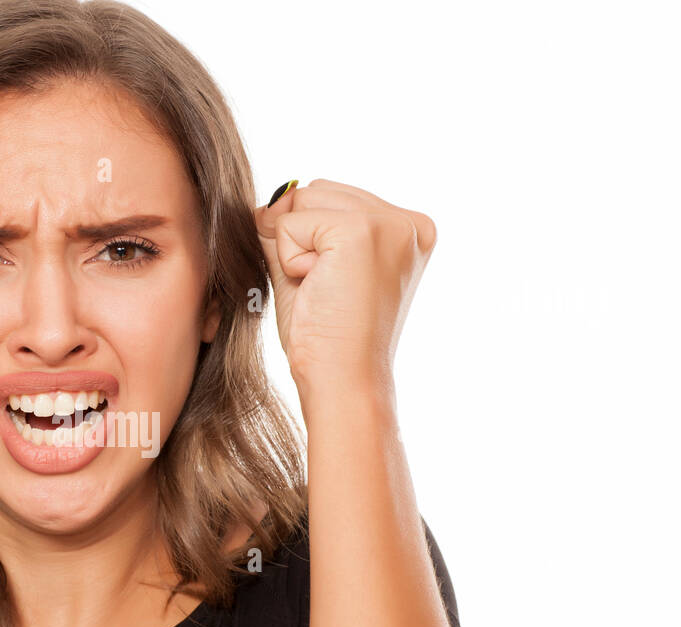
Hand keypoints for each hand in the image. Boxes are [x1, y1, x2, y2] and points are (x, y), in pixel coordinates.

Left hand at [254, 178, 436, 394]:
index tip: (337, 288)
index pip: (330, 198)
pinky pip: (289, 223)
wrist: (343, 382)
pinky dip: (289, 261)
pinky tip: (320, 289)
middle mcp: (409, 222)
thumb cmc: (328, 339)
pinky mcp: (361, 231)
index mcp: (409, 230)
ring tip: (325, 289)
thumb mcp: (310, 270)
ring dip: (294, 250)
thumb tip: (270, 200)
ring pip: (300, 202)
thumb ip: (294, 229)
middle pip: (315, 191)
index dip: (310, 242)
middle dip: (301, 241)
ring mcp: (390, 223)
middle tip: (328, 291)